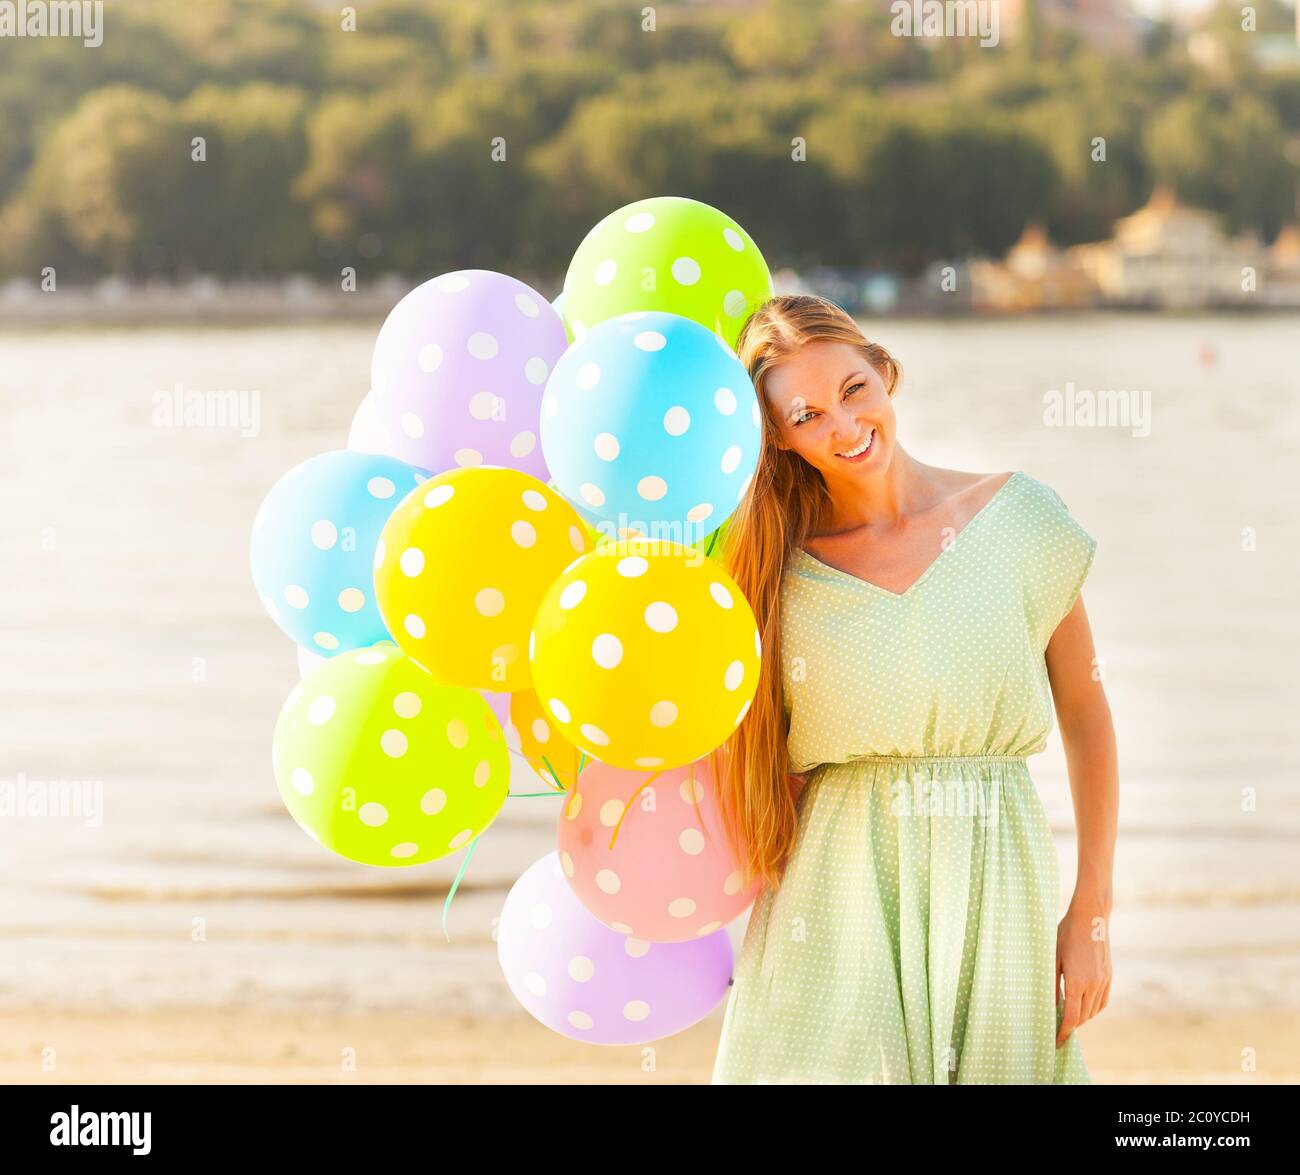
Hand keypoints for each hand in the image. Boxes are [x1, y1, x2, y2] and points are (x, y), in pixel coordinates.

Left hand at [1055, 898, 1111, 1047]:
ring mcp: (1104, 982)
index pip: (1071, 1018)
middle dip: (1070, 1026)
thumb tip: (1050, 1006)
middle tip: (1057, 1028)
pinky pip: (1102, 1002)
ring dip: (1081, 1018)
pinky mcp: (1109, 977)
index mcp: (1077, 982)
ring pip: (1093, 1011)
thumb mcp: (1053, 958)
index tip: (1056, 1042)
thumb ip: (1052, 984)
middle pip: (1082, 1018)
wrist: (1090, 918)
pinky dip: (1093, 1009)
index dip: (1063, 1033)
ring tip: (1067, 1018)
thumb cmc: (1065, 935)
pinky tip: (1083, 1007)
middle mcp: (1093, 985)